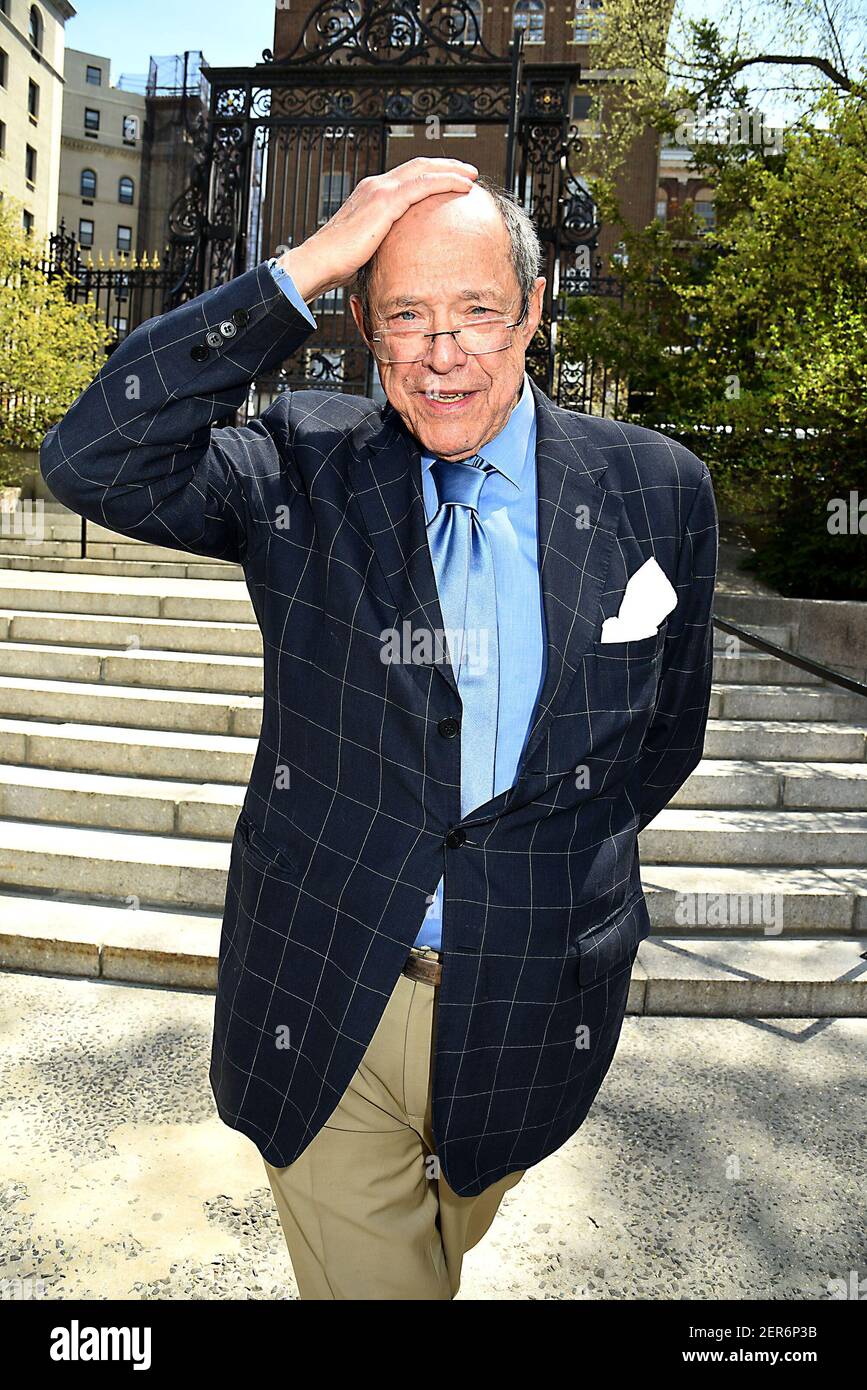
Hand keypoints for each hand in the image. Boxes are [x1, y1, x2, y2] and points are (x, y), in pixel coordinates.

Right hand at [277, 157, 478, 301]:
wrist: (320, 262)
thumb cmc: (338, 262)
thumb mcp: (367, 249)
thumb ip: (384, 243)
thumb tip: (398, 256)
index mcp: (371, 195)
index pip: (407, 177)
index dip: (430, 176)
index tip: (449, 182)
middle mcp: (375, 186)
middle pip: (418, 166)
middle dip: (446, 166)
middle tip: (467, 172)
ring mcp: (380, 191)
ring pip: (424, 169)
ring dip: (451, 170)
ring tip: (471, 176)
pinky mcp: (385, 201)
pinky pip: (424, 184)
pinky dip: (446, 181)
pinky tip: (463, 186)